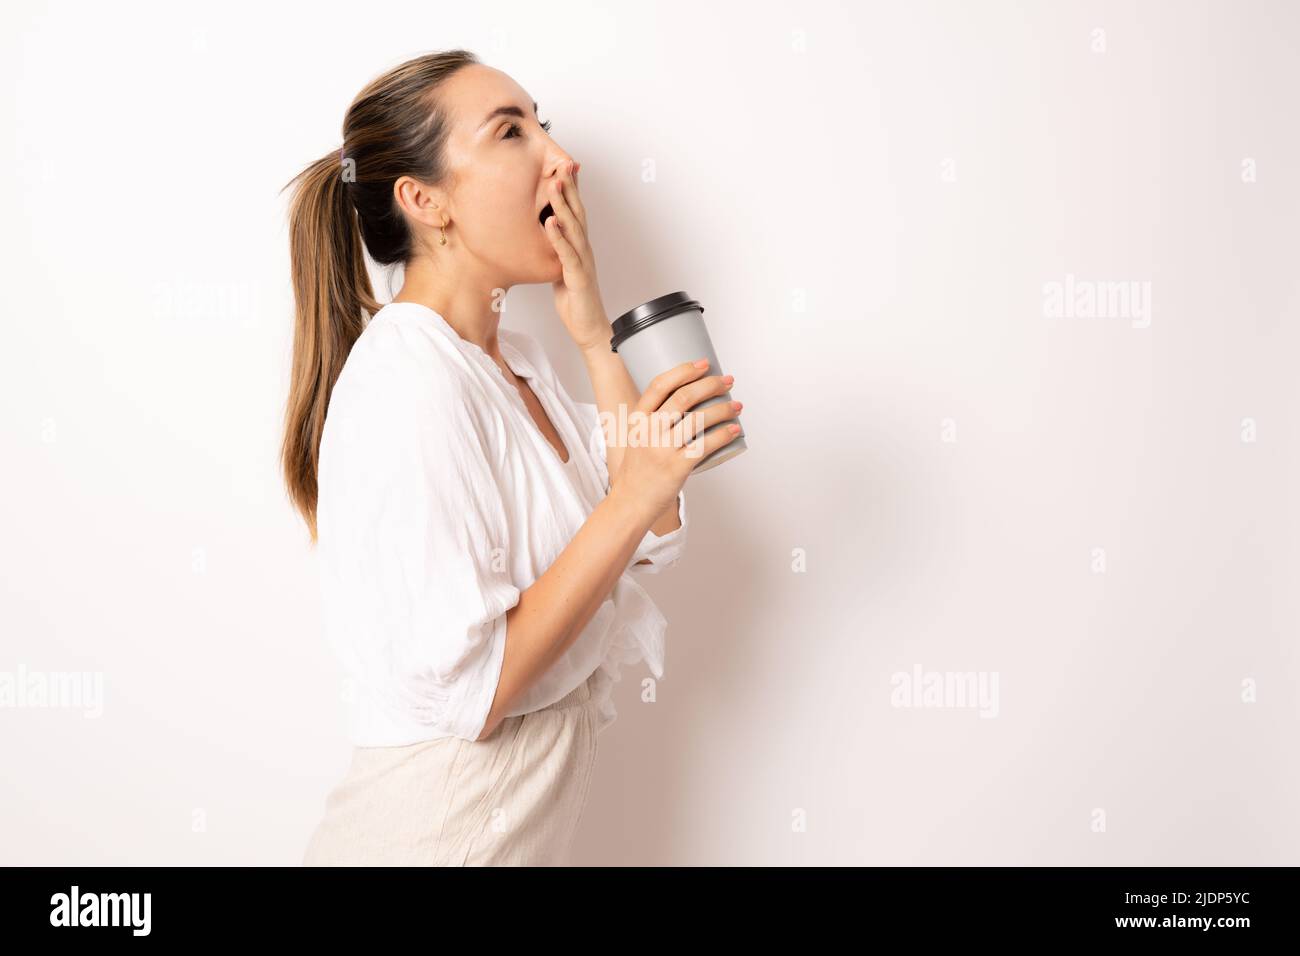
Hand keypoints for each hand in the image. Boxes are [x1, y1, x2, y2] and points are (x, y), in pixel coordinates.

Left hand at [544, 161, 609, 351]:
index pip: (576, 212)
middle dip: (570, 188)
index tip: (564, 167)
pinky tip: (550, 223)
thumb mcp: (562, 269)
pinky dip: (558, 238)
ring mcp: (583, 262)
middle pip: (578, 213)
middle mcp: (584, 250)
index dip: (572, 190)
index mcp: (580, 246)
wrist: (589, 327)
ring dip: (563, 206)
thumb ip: (557, 250)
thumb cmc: (575, 300)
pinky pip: (567, 254)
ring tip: (554, 185)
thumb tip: (546, 234)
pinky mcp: (577, 277)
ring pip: (574, 229)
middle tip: (562, 164)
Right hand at [608, 361, 743, 523]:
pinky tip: (734, 429)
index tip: (704, 363)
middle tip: (727, 381)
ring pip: (698, 419)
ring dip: (723, 409)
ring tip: (737, 405)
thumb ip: (654, 419)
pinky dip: (723, 435)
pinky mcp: (677, 467)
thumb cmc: (638, 470)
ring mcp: (662, 449)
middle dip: (710, 384)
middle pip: (683, 397)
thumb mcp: (637, 438)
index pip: (660, 385)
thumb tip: (687, 398)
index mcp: (638, 419)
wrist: (631, 502)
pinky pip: (705, 446)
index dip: (684, 370)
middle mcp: (649, 431)